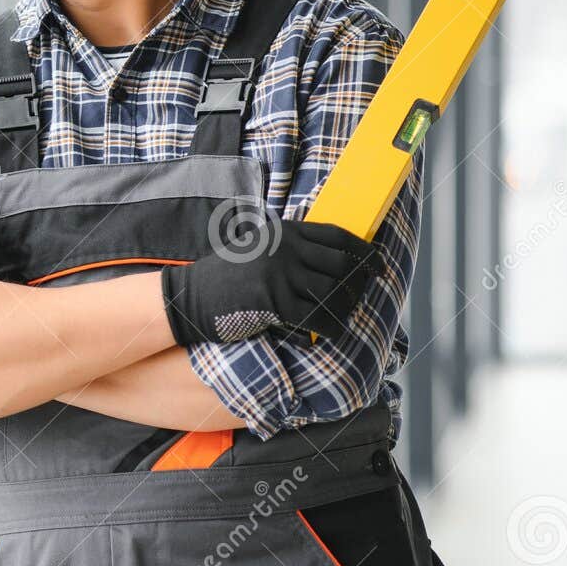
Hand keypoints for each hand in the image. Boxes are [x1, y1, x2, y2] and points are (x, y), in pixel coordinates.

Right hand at [160, 218, 376, 345]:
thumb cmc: (223, 277)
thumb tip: (331, 265)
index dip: (364, 252)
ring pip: (333, 293)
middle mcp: (285, 248)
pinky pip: (316, 318)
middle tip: (359, 298)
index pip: (337, 237)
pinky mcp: (273, 301)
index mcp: (283, 232)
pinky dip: (330, 329)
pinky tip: (329, 334)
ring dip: (345, 309)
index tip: (377, 266)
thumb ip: (288, 249)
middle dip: (358, 284)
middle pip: (341, 265)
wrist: (188, 296)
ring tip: (342, 318)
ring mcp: (279, 274)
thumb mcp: (256, 248)